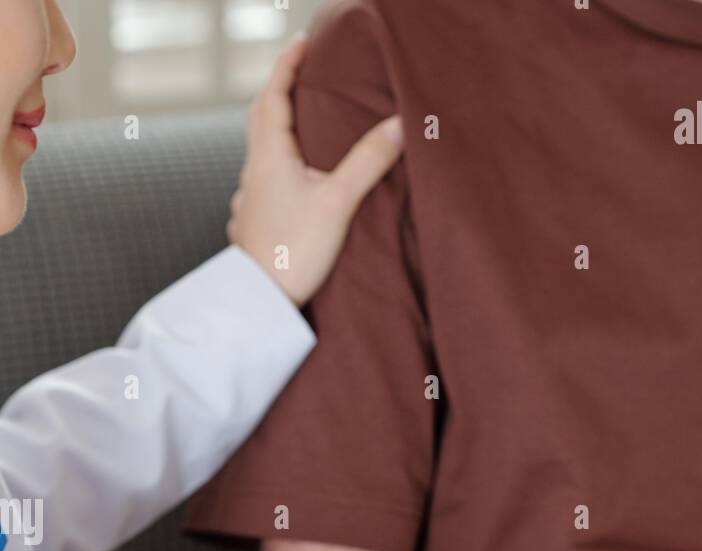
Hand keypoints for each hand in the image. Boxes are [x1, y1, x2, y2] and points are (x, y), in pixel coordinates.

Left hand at [228, 35, 403, 305]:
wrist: (261, 302)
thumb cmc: (296, 251)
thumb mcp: (338, 202)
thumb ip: (368, 161)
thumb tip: (398, 125)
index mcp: (270, 156)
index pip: (275, 95)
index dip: (287, 66)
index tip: (302, 43)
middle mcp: (254, 172)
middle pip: (261, 118)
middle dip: (280, 90)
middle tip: (299, 75)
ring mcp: (249, 200)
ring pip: (259, 152)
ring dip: (276, 130)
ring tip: (299, 126)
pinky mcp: (251, 225)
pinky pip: (261, 183)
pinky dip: (274, 168)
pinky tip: (286, 183)